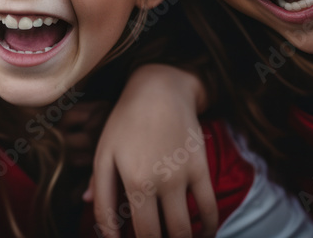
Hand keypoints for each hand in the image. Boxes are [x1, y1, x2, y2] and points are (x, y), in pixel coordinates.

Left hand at [86, 64, 215, 237]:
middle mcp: (160, 182)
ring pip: (187, 229)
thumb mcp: (104, 153)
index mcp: (133, 181)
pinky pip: (210, 208)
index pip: (141, 234)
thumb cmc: (125, 122)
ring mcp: (183, 176)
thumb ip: (102, 193)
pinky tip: (203, 235)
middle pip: (164, 236)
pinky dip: (209, 228)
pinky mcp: (201, 168)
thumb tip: (106, 232)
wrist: (160, 90)